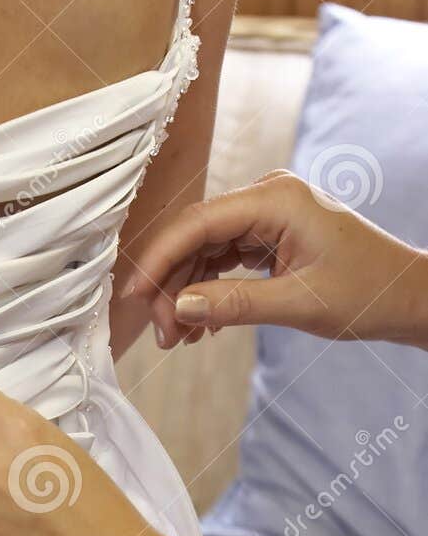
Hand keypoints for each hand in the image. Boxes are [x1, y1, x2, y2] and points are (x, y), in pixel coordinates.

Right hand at [125, 170, 427, 348]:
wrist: (406, 295)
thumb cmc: (367, 292)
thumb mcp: (298, 304)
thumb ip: (234, 304)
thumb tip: (178, 309)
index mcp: (275, 199)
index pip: (197, 224)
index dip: (159, 260)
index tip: (134, 297)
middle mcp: (267, 197)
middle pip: (195, 237)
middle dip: (172, 287)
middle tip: (164, 335)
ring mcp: (266, 214)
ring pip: (204, 251)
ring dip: (186, 293)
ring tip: (180, 338)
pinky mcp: (268, 233)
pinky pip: (222, 257)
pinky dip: (207, 290)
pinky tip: (202, 324)